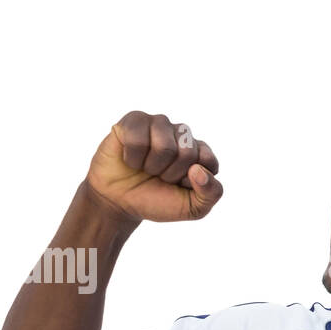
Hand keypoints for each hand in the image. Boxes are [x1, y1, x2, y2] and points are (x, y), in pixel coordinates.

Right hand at [84, 111, 222, 222]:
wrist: (118, 202)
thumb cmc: (156, 201)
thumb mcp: (193, 208)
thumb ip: (211, 193)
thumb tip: (198, 170)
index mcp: (199, 151)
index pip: (208, 159)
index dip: (191, 180)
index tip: (179, 185)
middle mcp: (181, 134)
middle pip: (187, 152)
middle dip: (171, 174)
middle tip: (158, 176)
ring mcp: (158, 124)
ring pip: (164, 145)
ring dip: (152, 166)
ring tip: (145, 168)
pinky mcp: (134, 121)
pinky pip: (138, 138)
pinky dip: (132, 158)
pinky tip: (130, 159)